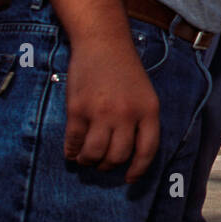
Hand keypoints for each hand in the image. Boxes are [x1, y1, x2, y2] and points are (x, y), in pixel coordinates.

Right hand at [63, 37, 160, 183]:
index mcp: (149, 111)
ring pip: (95, 153)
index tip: (129, 178)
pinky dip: (71, 152)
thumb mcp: (145, 94)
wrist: (103, 43)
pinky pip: (74, 141)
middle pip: (118, 155)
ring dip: (89, 161)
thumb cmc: (124, 70)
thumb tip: (130, 155)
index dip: (138, 169)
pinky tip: (71, 152)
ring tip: (86, 159)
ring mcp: (101, 112)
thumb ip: (141, 121)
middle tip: (102, 164)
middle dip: (108, 165)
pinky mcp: (78, 109)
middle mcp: (127, 114)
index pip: (148, 150)